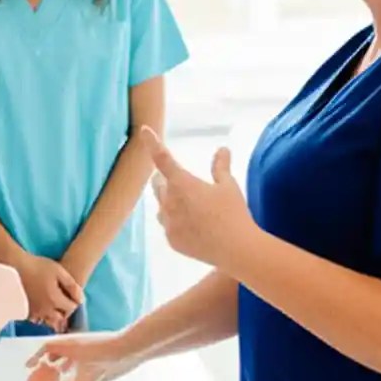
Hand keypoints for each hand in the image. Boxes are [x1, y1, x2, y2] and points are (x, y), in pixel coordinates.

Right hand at [13, 253, 83, 330]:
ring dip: (52, 314)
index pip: (71, 308)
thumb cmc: (37, 266)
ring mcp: (34, 312)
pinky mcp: (24, 311)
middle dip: (63, 310)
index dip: (73, 300)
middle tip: (60, 298)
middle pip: (60, 317)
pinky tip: (39, 305)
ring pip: (48, 320)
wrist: (15, 266)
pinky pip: (36, 319)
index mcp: (55, 300)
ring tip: (50, 302)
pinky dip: (40, 315)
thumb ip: (72, 286)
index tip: (69, 293)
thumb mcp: (59, 271)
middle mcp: (45, 309)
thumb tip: (81, 300)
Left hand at [141, 127, 257, 267]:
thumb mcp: (228, 186)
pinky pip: (168, 226)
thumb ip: (221, 167)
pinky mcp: (171, 240)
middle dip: (164, 180)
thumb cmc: (234, 213)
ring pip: (161, 207)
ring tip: (188, 206)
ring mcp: (168, 223)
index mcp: (181, 183)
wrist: (236, 249)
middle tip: (178, 181)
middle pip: (157, 184)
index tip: (144, 131)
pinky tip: (193, 226)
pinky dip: (176, 222)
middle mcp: (168, 202)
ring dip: (169, 202)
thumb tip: (222, 149)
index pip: (162, 158)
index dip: (152, 143)